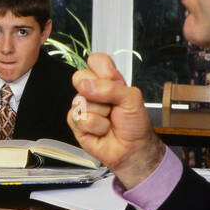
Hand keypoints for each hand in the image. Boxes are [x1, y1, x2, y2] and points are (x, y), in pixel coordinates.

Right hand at [68, 53, 165, 189]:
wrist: (132, 149)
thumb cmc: (134, 124)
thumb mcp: (132, 99)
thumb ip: (111, 88)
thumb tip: (86, 85)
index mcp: (107, 80)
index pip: (96, 61)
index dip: (103, 70)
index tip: (114, 81)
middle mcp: (92, 91)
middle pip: (80, 77)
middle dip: (99, 92)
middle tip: (112, 104)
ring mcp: (83, 106)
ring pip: (81, 101)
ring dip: (101, 114)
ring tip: (109, 120)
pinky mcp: (75, 122)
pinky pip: (80, 118)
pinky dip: (95, 127)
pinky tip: (101, 130)